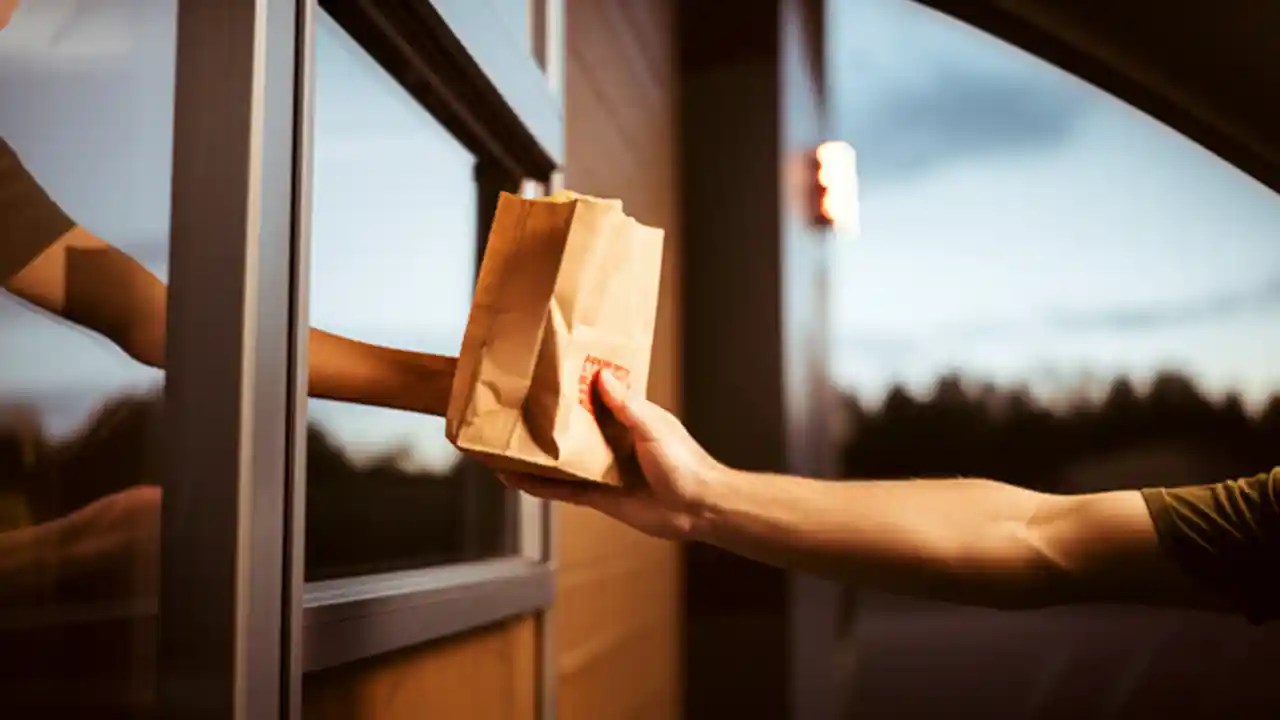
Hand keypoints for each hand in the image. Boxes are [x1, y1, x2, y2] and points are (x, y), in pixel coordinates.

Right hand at [503, 371, 729, 540]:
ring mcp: (604, 469)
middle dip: (547, 422)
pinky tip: (520, 480)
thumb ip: (626, 405)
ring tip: (506, 447)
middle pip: (572, 429)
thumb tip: (602, 376)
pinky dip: (542, 485)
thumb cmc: (685, 463)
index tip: (546, 375)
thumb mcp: (654, 426)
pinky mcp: (599, 496)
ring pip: (563, 459)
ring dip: (538, 456)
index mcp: (628, 418)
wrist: (698, 507)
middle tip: (515, 410)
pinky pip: (564, 489)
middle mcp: (612, 441)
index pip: (594, 397)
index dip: (572, 388)